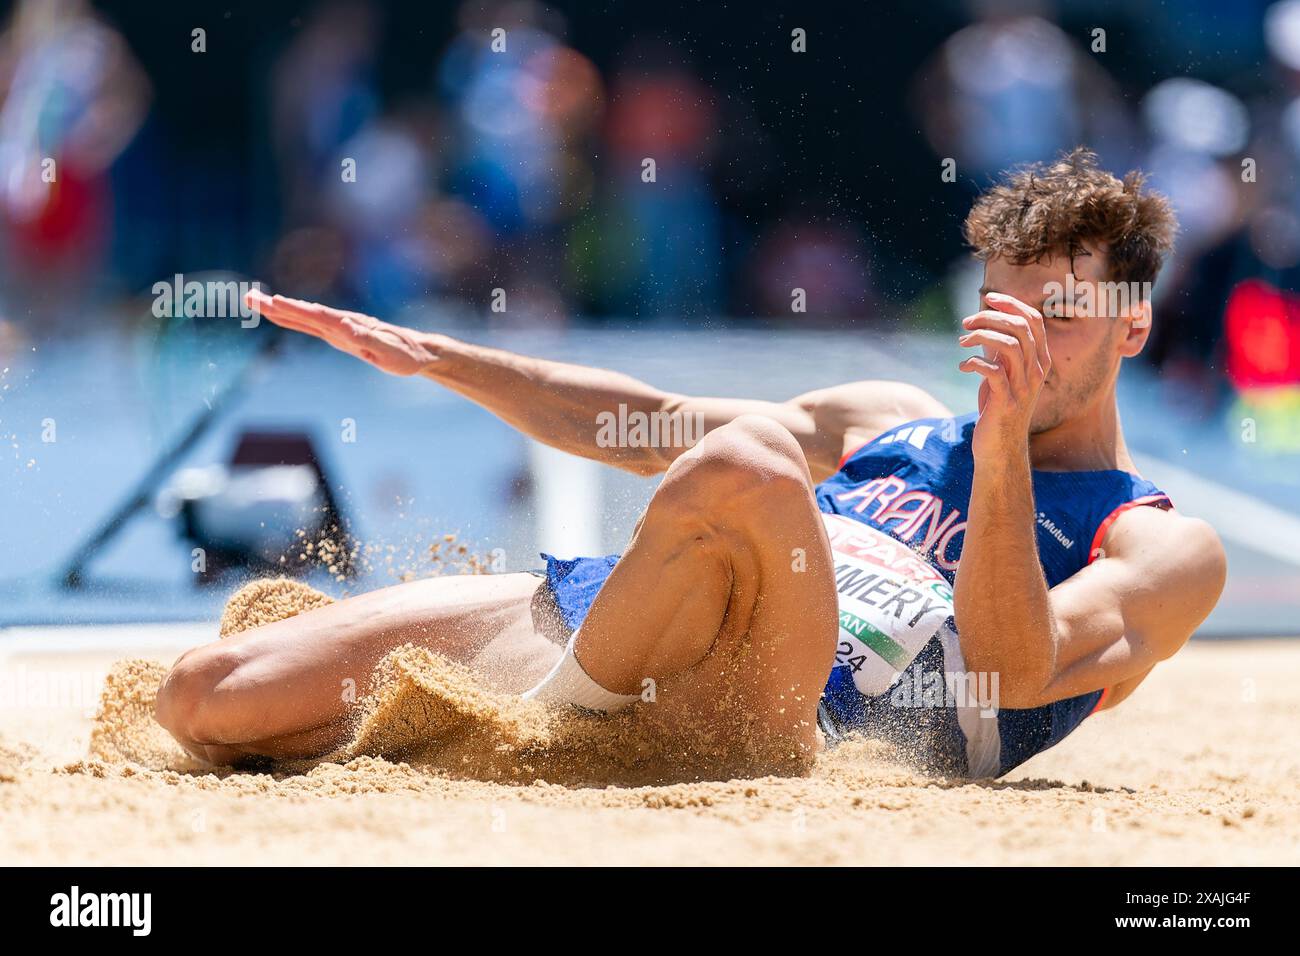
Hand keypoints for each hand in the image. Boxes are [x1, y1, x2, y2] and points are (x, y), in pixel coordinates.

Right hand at [244, 289, 443, 376]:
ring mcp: (339, 328)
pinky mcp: (339, 334)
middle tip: (249, 298)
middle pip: (304, 313)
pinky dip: (293, 318)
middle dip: (277, 306)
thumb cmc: (405, 354)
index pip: (318, 317)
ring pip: (304, 317)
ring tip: (255, 300)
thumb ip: (368, 339)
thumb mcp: (389, 352)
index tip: (274, 302)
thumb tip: (347, 328)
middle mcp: (341, 324)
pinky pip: (311, 325)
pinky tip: (282, 313)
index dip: (296, 310)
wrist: (417, 351)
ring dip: (280, 309)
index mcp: (349, 327)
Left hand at [957, 291, 1050, 461]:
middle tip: (966, 322)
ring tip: (962, 342)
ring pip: (1008, 345)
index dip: (1012, 304)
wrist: (1000, 447)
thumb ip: (1001, 350)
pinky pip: (992, 371)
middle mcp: (1036, 371)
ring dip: (980, 337)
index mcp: (1040, 361)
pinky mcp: (1006, 401)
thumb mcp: (1003, 374)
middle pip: (1021, 327)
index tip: (989, 298)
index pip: (1034, 320)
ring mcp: (1023, 387)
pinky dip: (973, 362)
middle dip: (990, 318)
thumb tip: (986, 322)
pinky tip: (962, 366)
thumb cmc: (997, 407)